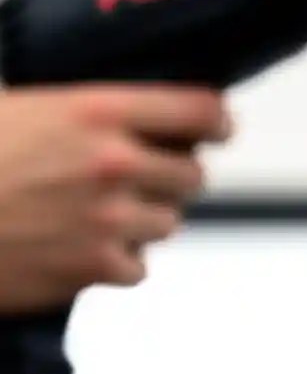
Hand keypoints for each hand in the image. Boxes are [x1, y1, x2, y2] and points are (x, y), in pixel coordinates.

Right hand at [0, 85, 227, 312]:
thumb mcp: (19, 106)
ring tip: (93, 213)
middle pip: (193, 173)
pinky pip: (137, 266)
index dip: (216, 120)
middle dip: (171, 176)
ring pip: (168, 222)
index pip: (198, 110)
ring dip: (142, 219)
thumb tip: (129, 117)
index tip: (219, 127)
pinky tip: (79, 247)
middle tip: (139, 177)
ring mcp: (108, 218)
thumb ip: (82, 113)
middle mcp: (113, 162)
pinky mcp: (93, 267)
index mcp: (97, 110)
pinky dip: (115, 261)